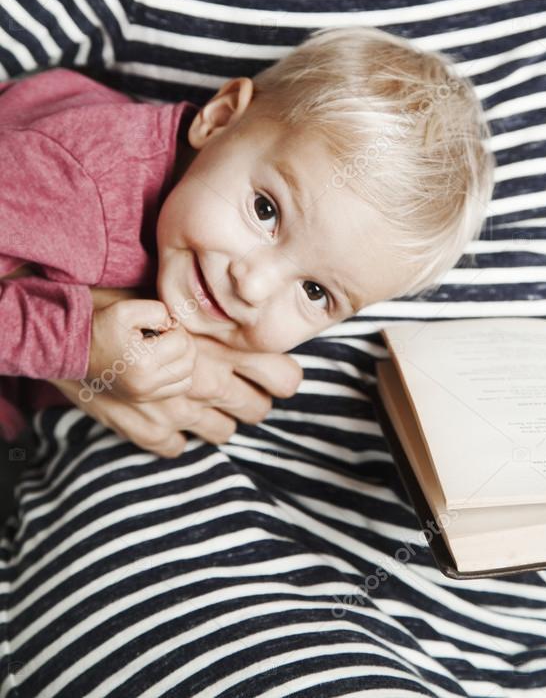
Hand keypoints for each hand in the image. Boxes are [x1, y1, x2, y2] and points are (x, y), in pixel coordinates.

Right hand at [51, 321, 302, 457]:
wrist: (64, 333)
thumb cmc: (120, 303)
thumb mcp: (173, 295)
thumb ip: (213, 314)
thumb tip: (247, 319)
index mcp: (219, 347)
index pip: (284, 376)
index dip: (283, 376)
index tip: (274, 372)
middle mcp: (203, 383)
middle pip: (258, 410)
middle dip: (253, 400)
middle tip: (239, 386)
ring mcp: (176, 413)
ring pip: (222, 433)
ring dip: (218, 418)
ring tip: (203, 399)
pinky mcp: (146, 432)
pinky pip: (178, 447)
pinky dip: (177, 434)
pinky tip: (169, 413)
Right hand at [88, 297, 196, 401]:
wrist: (78, 350)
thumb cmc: (103, 326)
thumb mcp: (127, 309)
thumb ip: (158, 311)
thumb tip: (174, 325)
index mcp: (142, 362)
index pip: (182, 342)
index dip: (175, 327)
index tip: (160, 324)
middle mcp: (145, 384)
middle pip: (189, 361)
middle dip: (182, 342)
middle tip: (165, 333)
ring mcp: (144, 395)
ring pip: (187, 378)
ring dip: (183, 359)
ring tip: (165, 347)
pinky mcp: (143, 398)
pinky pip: (178, 389)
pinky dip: (178, 374)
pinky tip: (163, 362)